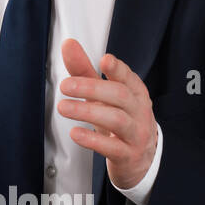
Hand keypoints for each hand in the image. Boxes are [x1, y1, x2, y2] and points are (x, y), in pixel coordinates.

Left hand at [57, 38, 157, 191]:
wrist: (140, 159)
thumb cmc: (120, 120)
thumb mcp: (103, 95)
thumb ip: (85, 71)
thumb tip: (69, 45)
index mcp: (135, 93)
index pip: (129, 78)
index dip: (118, 69)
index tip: (105, 60)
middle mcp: (138, 111)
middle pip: (119, 95)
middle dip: (91, 88)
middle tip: (65, 86)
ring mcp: (136, 134)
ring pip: (116, 120)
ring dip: (87, 111)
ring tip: (63, 107)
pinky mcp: (128, 155)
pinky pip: (112, 147)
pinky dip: (92, 139)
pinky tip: (75, 133)